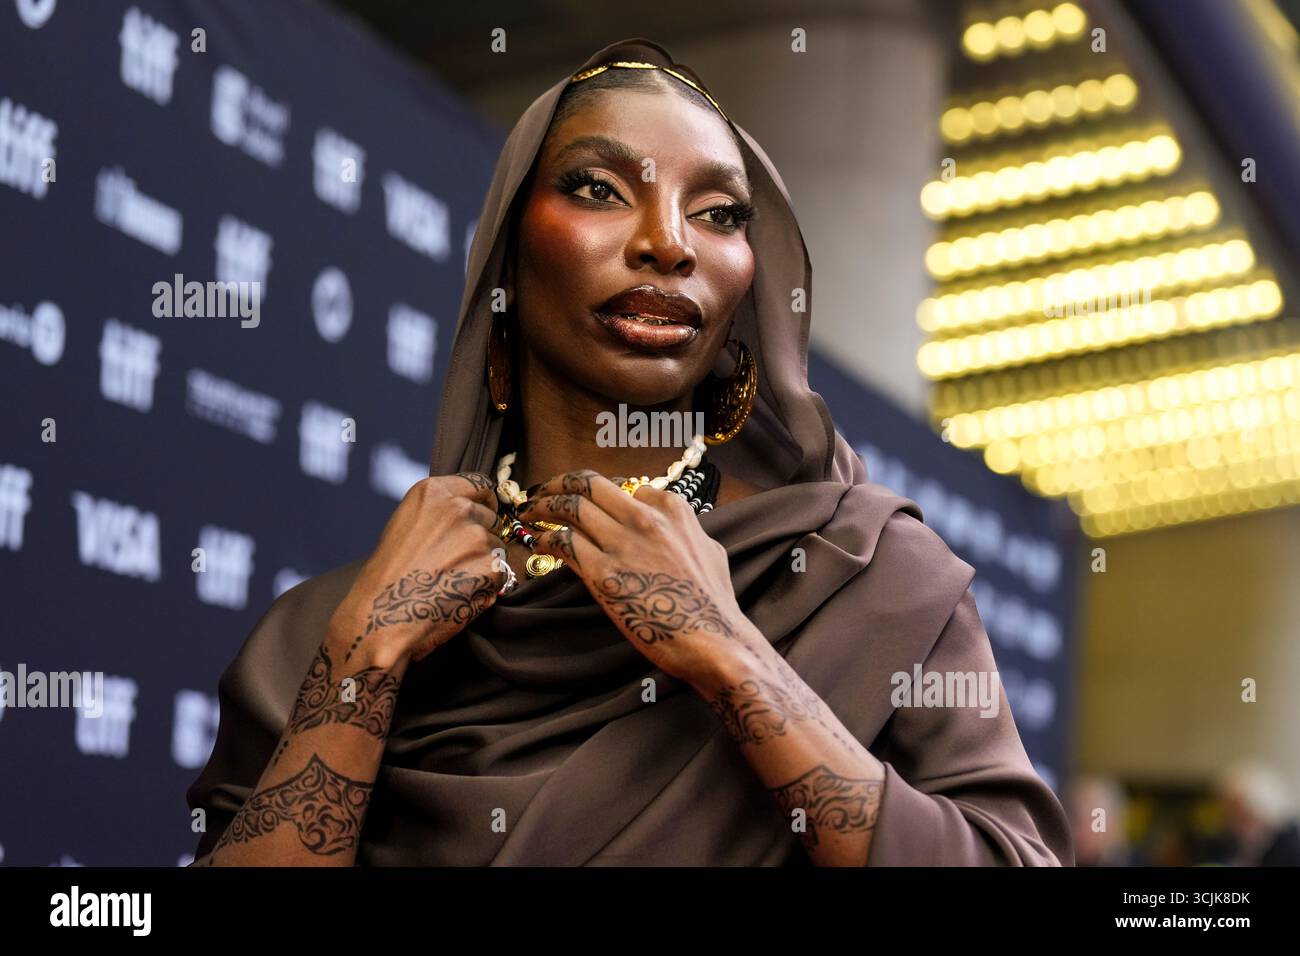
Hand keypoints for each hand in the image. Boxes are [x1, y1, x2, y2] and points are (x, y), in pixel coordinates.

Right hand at [328, 473, 506, 666]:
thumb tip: (470, 511)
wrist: (380, 618)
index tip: (482, 515)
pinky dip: (487, 586)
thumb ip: (438, 513)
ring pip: (497, 547)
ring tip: (452, 581)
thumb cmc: (388, 578)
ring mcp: (476, 537)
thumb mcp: (405, 525)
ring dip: (484, 563)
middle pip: (491, 518)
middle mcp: (458, 508)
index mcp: (433, 492)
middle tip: (456, 562)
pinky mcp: (490, 567)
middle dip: (482, 537)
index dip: (484, 503)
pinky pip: (501, 573)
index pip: (481, 484)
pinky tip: (459, 595)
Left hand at [517, 469, 759, 685]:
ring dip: (542, 507)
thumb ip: (686, 531)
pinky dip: (543, 539)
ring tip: (526, 512)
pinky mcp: (602, 573)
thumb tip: (674, 528)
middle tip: (541, 491)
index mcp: (671, 509)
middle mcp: (644, 518)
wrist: (712, 640)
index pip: (623, 487)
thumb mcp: (709, 550)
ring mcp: (621, 543)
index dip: (598, 495)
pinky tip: (535, 543)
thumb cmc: (714, 604)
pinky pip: (563, 543)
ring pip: (569, 507)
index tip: (584, 502)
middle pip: (588, 484)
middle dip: (558, 484)